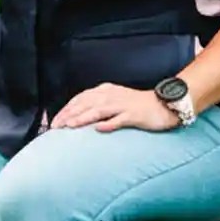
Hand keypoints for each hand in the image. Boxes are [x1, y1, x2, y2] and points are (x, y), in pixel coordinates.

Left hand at [49, 83, 179, 132]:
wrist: (164, 104)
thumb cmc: (137, 105)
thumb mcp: (114, 101)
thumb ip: (97, 106)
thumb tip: (78, 117)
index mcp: (105, 91)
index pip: (80, 99)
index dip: (66, 109)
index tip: (55, 121)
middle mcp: (111, 96)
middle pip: (85, 104)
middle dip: (69, 115)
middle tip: (56, 126)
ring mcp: (123, 105)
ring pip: (98, 110)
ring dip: (83, 118)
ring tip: (70, 126)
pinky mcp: (134, 115)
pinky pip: (119, 119)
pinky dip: (108, 124)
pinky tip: (98, 129)